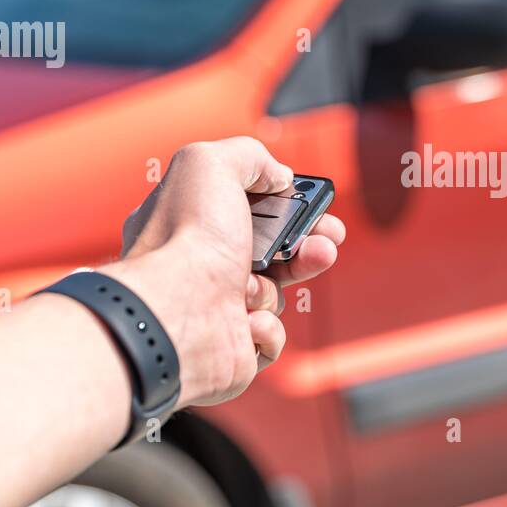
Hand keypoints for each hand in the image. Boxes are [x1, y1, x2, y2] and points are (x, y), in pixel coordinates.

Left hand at [103, 138, 344, 407]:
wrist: (178, 314)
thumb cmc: (187, 238)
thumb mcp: (211, 163)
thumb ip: (249, 157)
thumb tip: (279, 177)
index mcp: (188, 223)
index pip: (244, 208)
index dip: (283, 202)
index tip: (312, 202)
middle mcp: (198, 265)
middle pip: (270, 249)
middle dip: (308, 239)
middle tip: (329, 237)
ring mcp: (215, 309)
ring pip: (275, 292)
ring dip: (291, 276)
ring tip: (298, 266)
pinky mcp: (231, 349)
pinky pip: (269, 338)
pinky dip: (267, 326)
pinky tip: (250, 319)